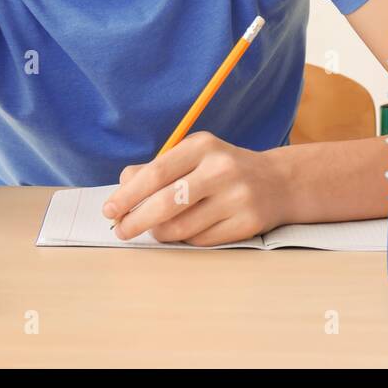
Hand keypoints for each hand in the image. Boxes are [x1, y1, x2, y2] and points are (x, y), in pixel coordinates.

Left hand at [102, 132, 291, 245]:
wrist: (278, 182)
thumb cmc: (223, 169)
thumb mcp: (193, 156)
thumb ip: (157, 168)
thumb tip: (122, 186)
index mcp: (203, 146)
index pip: (156, 173)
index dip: (128, 195)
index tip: (109, 210)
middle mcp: (221, 169)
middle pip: (166, 203)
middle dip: (136, 220)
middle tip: (121, 230)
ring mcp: (237, 197)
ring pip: (181, 228)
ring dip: (159, 233)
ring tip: (154, 229)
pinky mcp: (247, 223)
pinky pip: (201, 241)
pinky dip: (185, 240)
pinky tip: (185, 231)